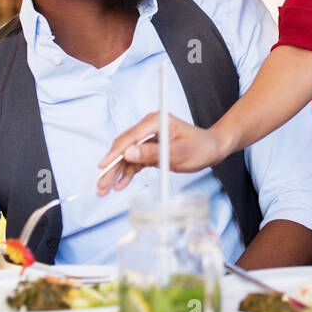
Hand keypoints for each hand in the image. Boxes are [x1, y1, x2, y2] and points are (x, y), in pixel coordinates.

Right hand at [96, 112, 227, 194]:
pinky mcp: (149, 149)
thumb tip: (129, 153)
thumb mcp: (178, 152)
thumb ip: (153, 153)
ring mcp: (148, 139)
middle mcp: (148, 128)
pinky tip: (120, 184)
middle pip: (124, 147)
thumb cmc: (200, 147)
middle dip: (111, 167)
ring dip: (116, 173)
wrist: (211, 149)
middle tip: (100, 184)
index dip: (115, 153)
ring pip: (126, 156)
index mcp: (155, 122)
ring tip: (105, 189)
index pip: (129, 137)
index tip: (103, 167)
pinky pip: (134, 162)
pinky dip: (127, 173)